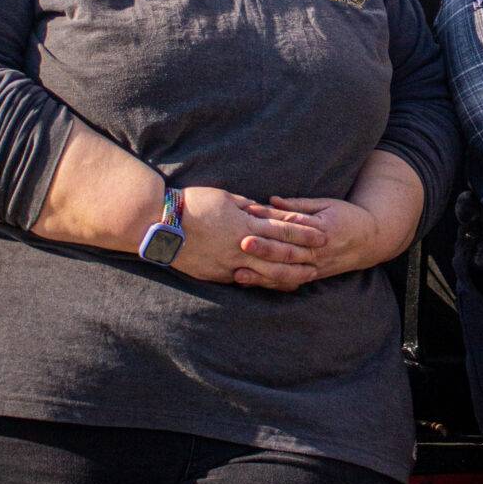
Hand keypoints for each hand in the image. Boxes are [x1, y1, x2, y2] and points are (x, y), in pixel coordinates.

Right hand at [172, 186, 324, 289]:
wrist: (161, 225)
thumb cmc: (192, 205)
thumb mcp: (224, 197)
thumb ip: (246, 206)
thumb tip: (263, 210)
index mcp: (245, 224)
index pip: (282, 229)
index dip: (303, 233)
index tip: (321, 234)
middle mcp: (241, 246)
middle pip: (279, 254)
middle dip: (302, 257)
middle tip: (321, 260)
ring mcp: (229, 263)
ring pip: (265, 273)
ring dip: (287, 276)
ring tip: (304, 278)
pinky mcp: (217, 275)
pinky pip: (246, 281)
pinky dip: (263, 283)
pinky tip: (274, 286)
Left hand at [240, 152, 424, 283]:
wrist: (372, 240)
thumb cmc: (347, 216)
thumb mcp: (327, 204)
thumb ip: (298, 205)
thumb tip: (270, 200)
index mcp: (322, 228)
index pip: (292, 224)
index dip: (271, 219)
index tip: (250, 214)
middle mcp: (319, 250)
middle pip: (288, 251)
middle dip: (264, 249)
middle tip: (241, 244)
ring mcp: (316, 266)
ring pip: (286, 272)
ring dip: (262, 273)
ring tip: (239, 272)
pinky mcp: (313, 276)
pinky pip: (290, 282)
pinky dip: (270, 284)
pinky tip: (252, 283)